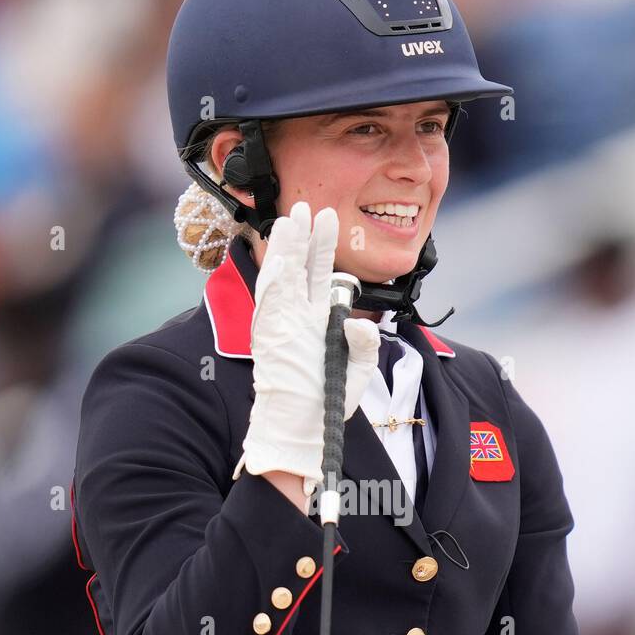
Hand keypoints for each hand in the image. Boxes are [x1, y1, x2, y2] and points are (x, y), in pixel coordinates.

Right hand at [232, 201, 380, 492]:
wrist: (304, 430)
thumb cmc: (326, 404)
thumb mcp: (356, 371)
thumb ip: (364, 344)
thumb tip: (363, 323)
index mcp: (314, 320)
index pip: (317, 273)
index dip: (322, 245)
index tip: (329, 217)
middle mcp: (296, 318)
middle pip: (299, 267)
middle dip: (303, 236)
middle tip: (307, 205)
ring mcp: (281, 325)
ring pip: (281, 277)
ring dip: (285, 249)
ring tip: (290, 219)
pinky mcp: (270, 337)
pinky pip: (270, 302)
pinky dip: (275, 279)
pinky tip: (281, 256)